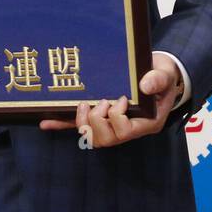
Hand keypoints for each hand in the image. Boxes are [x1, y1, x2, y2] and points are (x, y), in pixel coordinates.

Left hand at [38, 52, 180, 147]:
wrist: (158, 72)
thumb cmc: (163, 75)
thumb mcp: (165, 74)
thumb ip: (158, 79)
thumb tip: (146, 85)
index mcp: (146, 122)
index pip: (126, 131)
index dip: (117, 116)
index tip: (122, 98)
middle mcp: (129, 128)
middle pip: (106, 139)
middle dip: (98, 120)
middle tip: (101, 101)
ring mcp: (113, 125)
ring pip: (92, 137)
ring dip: (83, 122)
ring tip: (83, 104)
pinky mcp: (101, 117)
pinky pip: (80, 126)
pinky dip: (62, 124)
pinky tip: (46, 121)